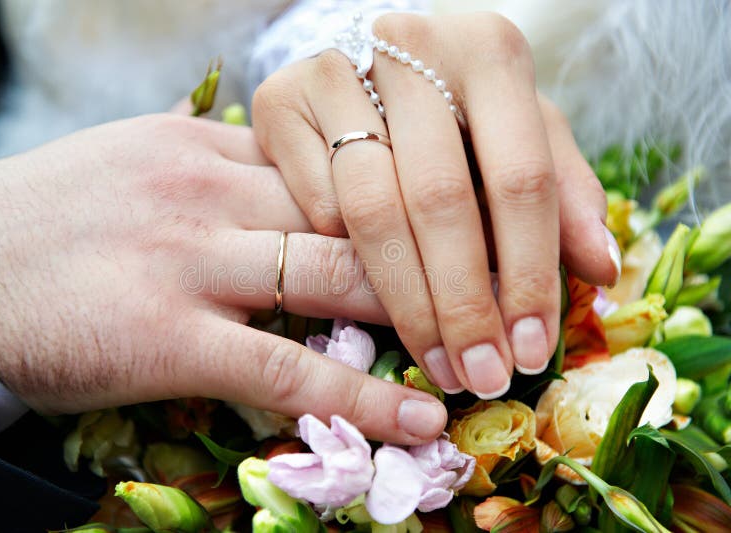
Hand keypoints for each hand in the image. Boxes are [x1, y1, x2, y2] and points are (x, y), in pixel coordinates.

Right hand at [0, 115, 446, 443]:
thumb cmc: (39, 222)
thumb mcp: (129, 162)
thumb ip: (207, 163)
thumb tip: (266, 158)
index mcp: (203, 144)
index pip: (333, 155)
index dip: (405, 187)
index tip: (461, 215)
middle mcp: (208, 188)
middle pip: (353, 207)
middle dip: (436, 243)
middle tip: (502, 275)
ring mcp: (190, 259)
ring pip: (335, 276)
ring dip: (421, 313)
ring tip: (483, 346)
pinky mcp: (168, 335)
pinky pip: (285, 365)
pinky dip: (359, 394)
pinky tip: (417, 414)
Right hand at [252, 13, 617, 397]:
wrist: (368, 56)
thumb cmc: (458, 104)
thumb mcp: (524, 132)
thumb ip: (566, 193)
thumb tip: (604, 271)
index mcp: (489, 52)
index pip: (521, 177)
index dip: (529, 273)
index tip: (530, 350)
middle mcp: (411, 49)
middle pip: (441, 199)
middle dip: (463, 303)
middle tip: (480, 375)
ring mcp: (338, 70)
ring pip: (369, 208)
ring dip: (405, 301)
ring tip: (436, 362)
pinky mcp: (279, 98)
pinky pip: (313, 200)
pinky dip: (340, 252)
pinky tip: (370, 294)